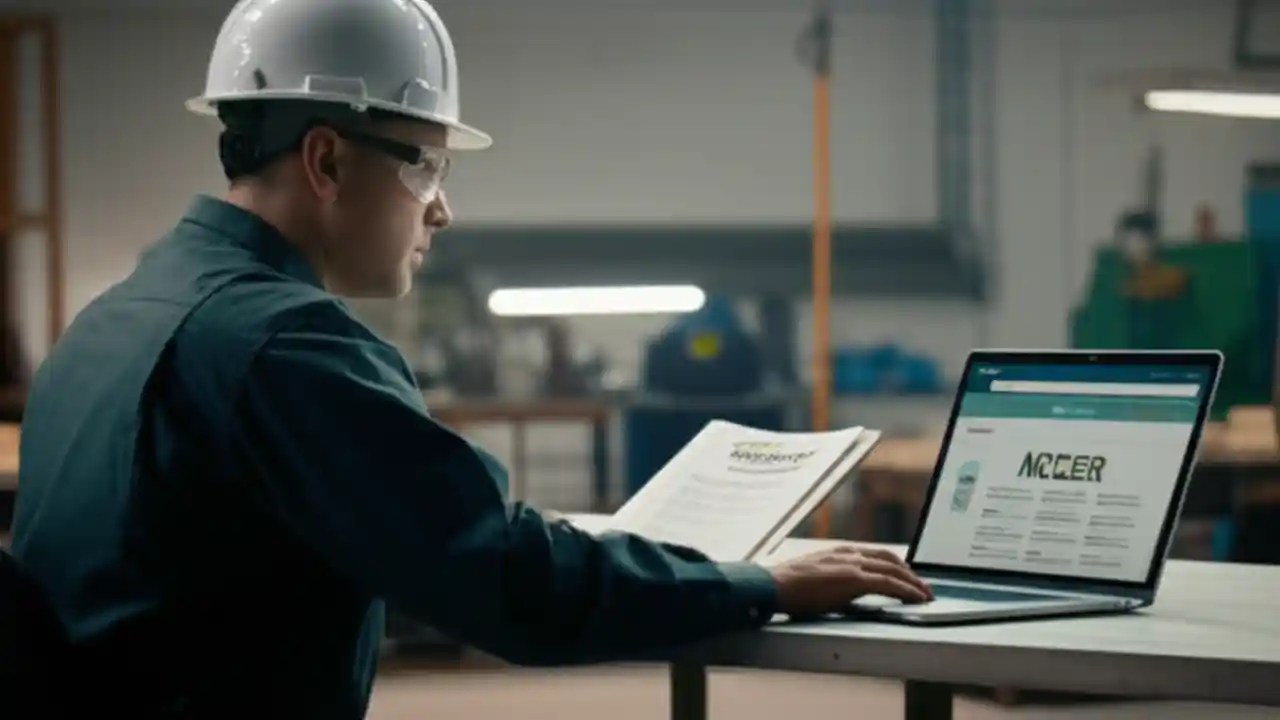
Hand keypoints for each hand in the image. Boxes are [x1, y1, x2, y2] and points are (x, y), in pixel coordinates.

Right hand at [768, 545, 933, 617]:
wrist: (774, 585)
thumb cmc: (788, 587)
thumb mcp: (816, 576)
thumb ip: (834, 579)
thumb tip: (845, 593)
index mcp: (840, 551)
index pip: (877, 554)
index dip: (896, 565)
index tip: (907, 576)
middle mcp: (849, 553)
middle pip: (891, 560)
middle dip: (911, 574)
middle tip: (923, 588)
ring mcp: (852, 565)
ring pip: (894, 570)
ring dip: (914, 583)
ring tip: (925, 596)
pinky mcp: (853, 579)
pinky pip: (889, 584)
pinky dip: (906, 591)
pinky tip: (916, 599)